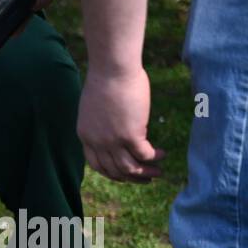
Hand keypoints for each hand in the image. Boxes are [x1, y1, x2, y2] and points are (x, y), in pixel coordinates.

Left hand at [78, 66, 163, 181]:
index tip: (124, 174)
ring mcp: (112, 141)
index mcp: (85, 136)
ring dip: (145, 173)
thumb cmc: (106, 79)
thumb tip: (118, 125)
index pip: (97, 164)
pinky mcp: (130, 135)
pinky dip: (154, 157)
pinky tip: (162, 154)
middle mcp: (97, 143)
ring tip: (157, 172)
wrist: (112, 69)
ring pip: (129, 168)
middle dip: (131, 178)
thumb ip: (103, 122)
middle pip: (114, 170)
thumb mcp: (96, 106)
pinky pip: (144, 155)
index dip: (112, 172)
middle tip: (145, 178)